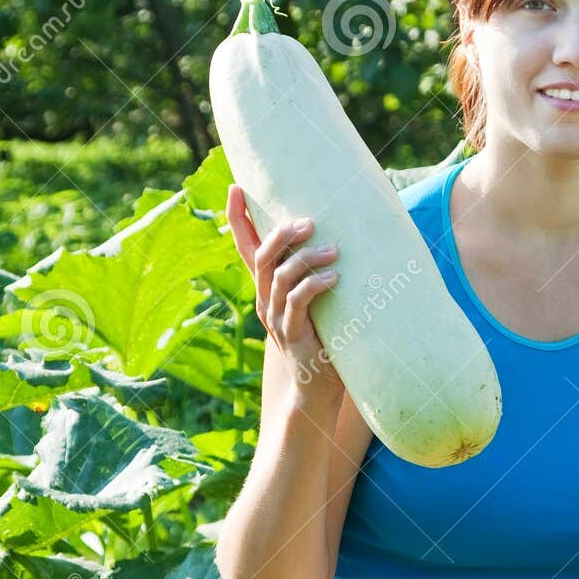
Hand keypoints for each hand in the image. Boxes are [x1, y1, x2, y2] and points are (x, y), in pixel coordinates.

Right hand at [225, 184, 344, 397]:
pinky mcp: (292, 334)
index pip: (245, 248)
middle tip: (308, 223)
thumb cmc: (323, 340)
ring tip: (333, 252)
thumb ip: (318, 275)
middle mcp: (266, 301)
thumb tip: (343, 238)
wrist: (315, 390)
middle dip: (280, 234)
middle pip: (261, 257)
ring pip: (279, 277)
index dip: (237, 219)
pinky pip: (297, 302)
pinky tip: (335, 278)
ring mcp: (277, 318)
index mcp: (267, 289)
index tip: (235, 188)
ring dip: (306, 259)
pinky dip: (315, 286)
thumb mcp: (317, 304)